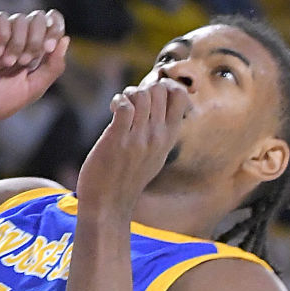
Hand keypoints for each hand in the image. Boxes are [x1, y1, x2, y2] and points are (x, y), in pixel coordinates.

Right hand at [0, 10, 67, 133]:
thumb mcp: (33, 88)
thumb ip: (52, 67)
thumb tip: (66, 39)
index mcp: (34, 52)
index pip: (52, 25)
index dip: (55, 29)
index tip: (48, 50)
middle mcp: (18, 40)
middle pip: (38, 18)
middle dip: (37, 37)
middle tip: (25, 61)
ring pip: (19, 18)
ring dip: (19, 41)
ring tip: (8, 62)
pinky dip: (2, 35)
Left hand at [76, 80, 188, 219]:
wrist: (109, 205)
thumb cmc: (127, 178)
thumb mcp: (154, 157)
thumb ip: (159, 133)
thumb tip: (159, 106)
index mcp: (168, 139)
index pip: (181, 97)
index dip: (166, 86)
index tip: (151, 94)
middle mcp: (157, 137)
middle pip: (160, 90)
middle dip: (144, 86)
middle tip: (132, 100)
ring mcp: (138, 138)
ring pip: (142, 94)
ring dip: (128, 93)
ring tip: (122, 105)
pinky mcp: (118, 140)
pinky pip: (124, 106)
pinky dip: (117, 101)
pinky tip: (113, 109)